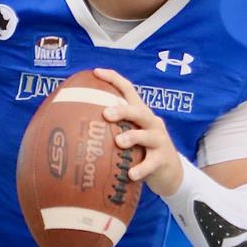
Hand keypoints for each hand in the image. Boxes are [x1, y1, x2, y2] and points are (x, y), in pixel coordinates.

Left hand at [92, 67, 179, 195]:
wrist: (170, 173)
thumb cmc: (142, 151)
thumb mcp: (130, 136)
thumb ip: (112, 128)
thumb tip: (75, 125)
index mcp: (140, 114)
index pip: (129, 90)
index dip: (114, 79)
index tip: (96, 72)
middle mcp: (151, 123)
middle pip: (139, 111)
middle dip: (123, 110)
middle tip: (106, 114)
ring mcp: (159, 140)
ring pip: (147, 135)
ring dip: (132, 137)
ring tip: (118, 142)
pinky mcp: (163, 159)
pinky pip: (151, 164)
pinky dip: (141, 169)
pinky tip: (130, 174)